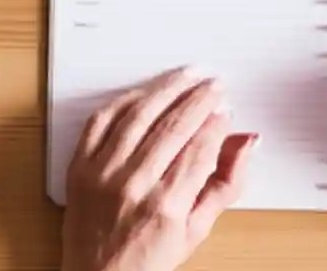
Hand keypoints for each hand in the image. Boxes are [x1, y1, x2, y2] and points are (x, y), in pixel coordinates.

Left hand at [62, 68, 258, 270]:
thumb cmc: (147, 261)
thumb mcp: (198, 230)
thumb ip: (227, 184)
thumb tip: (247, 143)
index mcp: (165, 207)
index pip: (199, 148)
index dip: (216, 122)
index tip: (225, 109)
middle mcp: (132, 186)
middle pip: (173, 126)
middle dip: (199, 98)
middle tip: (214, 84)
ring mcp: (101, 174)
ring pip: (139, 115)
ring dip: (167, 88)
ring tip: (187, 75)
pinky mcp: (79, 166)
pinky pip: (102, 119)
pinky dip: (126, 99)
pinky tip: (146, 91)